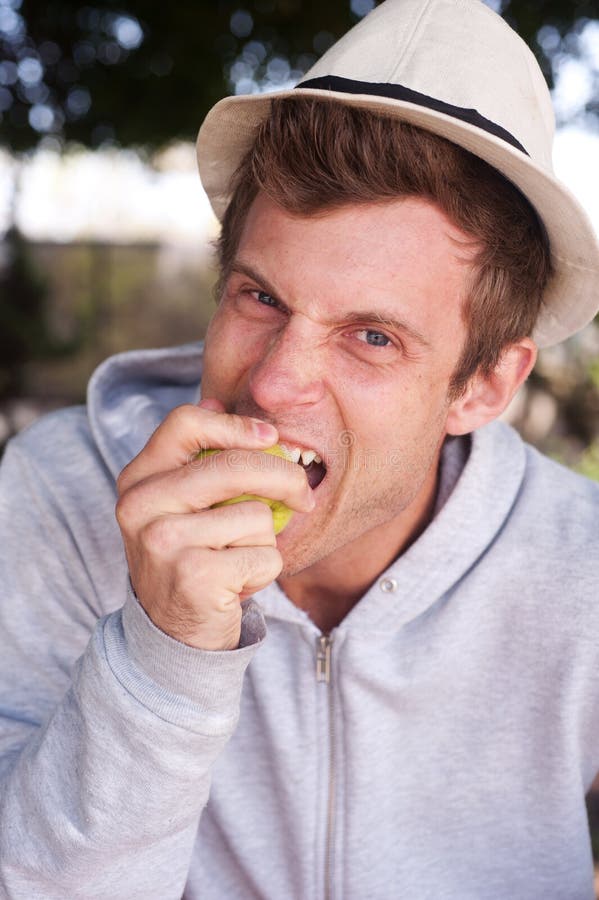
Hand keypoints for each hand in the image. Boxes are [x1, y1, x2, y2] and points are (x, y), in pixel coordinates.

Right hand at [115, 399, 313, 649]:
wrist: (172, 634)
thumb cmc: (191, 556)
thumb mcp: (184, 505)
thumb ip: (202, 460)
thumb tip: (226, 403)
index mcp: (138, 478)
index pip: (185, 422)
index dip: (236, 424)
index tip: (271, 437)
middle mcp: (140, 505)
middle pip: (234, 466)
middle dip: (285, 478)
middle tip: (304, 496)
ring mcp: (163, 541)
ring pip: (256, 515)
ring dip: (263, 541)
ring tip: (237, 559)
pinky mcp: (193, 576)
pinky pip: (263, 556)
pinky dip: (263, 572)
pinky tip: (236, 584)